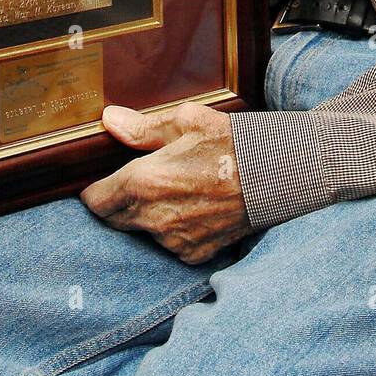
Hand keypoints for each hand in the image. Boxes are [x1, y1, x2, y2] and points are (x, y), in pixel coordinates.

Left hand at [81, 101, 248, 263]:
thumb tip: (109, 120)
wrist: (280, 176)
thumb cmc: (233, 142)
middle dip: (118, 204)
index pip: (95, 201)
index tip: (102, 181)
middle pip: (114, 220)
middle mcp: (154, 219)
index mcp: (144, 182)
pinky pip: (170, 245)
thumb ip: (142, 127)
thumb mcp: (187, 121)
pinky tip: (195, 209)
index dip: (94, 191)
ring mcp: (174, 241)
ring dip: (148, 217)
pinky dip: (175, 231)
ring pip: (143, 232)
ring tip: (176, 192)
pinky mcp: (195, 255)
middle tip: (141, 183)